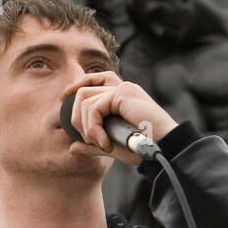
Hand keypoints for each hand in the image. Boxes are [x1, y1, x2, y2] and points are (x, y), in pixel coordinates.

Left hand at [63, 71, 178, 166]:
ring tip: (100, 143)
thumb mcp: (113, 146)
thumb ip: (92, 144)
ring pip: (84, 99)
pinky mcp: (123, 94)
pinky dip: (93, 128)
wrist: (165, 147)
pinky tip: (105, 143)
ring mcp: (123, 89)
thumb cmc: (145, 147)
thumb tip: (72, 148)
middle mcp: (122, 88)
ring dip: (86, 126)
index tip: (63, 98)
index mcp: (122, 95)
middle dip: (76, 117)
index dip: (77, 85)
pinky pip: (93, 108)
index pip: (95, 79)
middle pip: (83, 91)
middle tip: (90, 140)